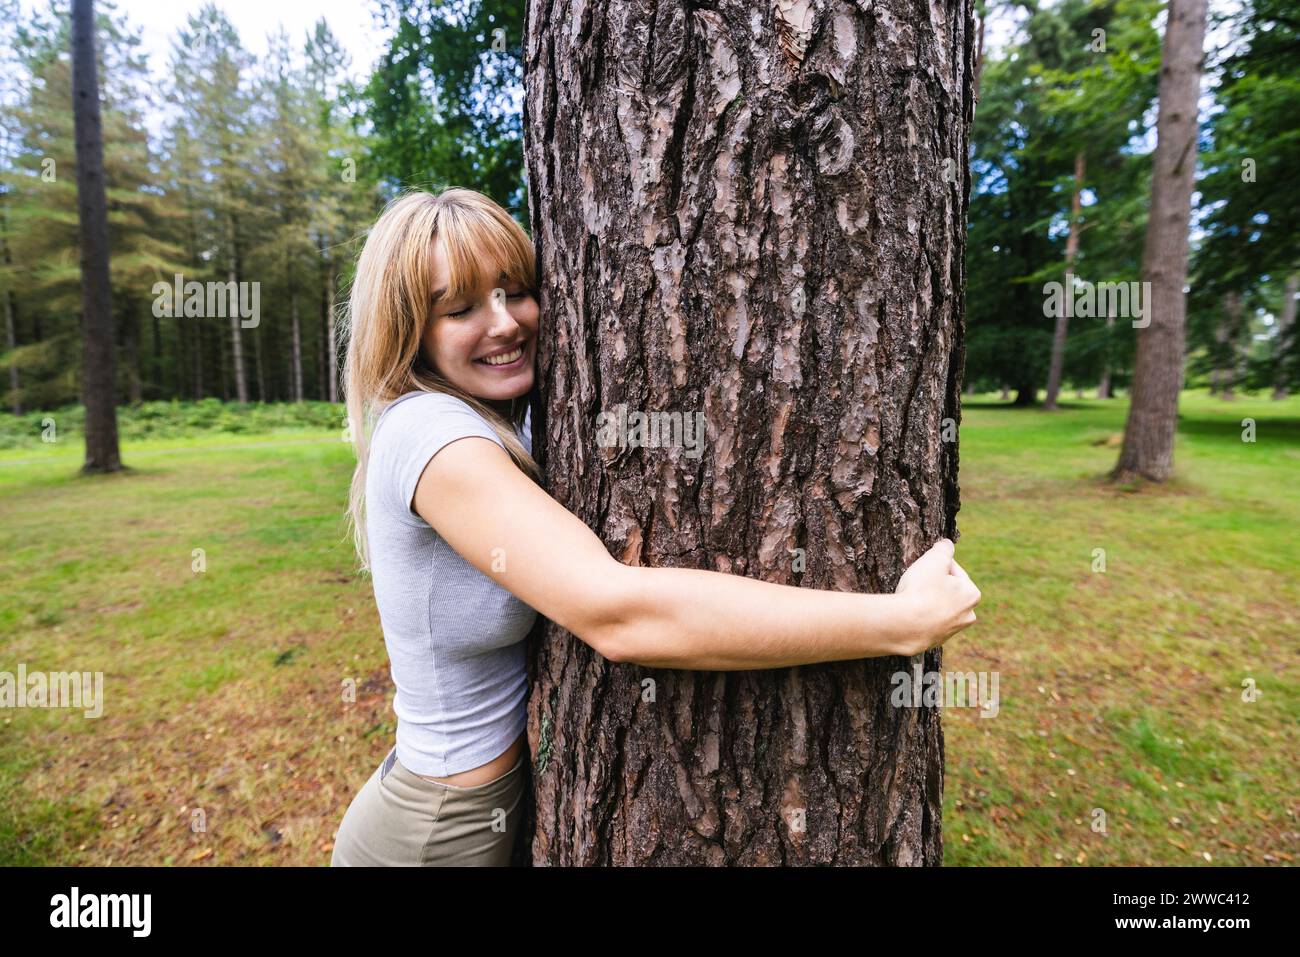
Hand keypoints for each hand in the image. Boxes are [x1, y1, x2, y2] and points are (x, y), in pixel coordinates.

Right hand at [891, 538, 980, 655]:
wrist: (905, 625)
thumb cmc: (922, 590)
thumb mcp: (934, 559)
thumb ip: (944, 548)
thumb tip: (947, 544)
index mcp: (972, 594)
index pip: (953, 570)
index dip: (936, 566)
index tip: (924, 569)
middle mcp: (967, 615)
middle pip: (949, 591)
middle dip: (935, 585)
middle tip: (918, 583)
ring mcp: (951, 631)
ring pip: (940, 608)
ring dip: (929, 602)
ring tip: (913, 599)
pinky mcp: (935, 641)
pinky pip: (929, 623)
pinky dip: (921, 617)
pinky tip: (910, 613)